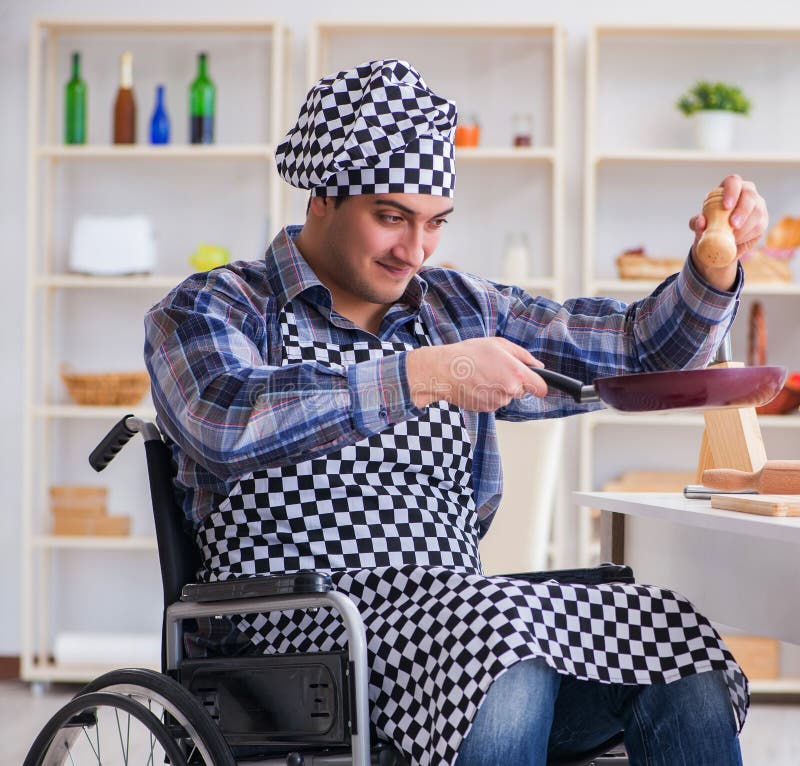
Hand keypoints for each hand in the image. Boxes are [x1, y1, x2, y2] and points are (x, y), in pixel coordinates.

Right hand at [406, 337, 546, 410]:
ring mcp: (498, 402)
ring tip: (483, 374)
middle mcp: (510, 391)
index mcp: (517, 374)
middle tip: (496, 369)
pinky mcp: (487, 409)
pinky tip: (477, 383)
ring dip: (500, 387)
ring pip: (507, 396)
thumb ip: (523, 356)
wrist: (443, 371)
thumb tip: (538, 366)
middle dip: (514, 381)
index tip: (533, 380)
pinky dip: (489, 394)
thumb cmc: (468, 355)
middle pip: (522, 391)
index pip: (542, 388)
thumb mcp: (499, 344)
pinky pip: (495, 401)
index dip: (539, 383)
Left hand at [689, 174, 767, 289]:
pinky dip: (749, 234)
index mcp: (727, 191)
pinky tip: (738, 241)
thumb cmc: (705, 232)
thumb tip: (699, 222)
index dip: (731, 191)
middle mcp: (745, 195)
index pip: (733, 182)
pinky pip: (759, 226)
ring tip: (731, 237)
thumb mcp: (699, 229)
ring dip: (745, 225)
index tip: (725, 205)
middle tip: (732, 226)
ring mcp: (756, 207)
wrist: (716, 250)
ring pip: (757, 211)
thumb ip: (697, 224)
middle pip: (750, 195)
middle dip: (743, 210)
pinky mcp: (761, 221)